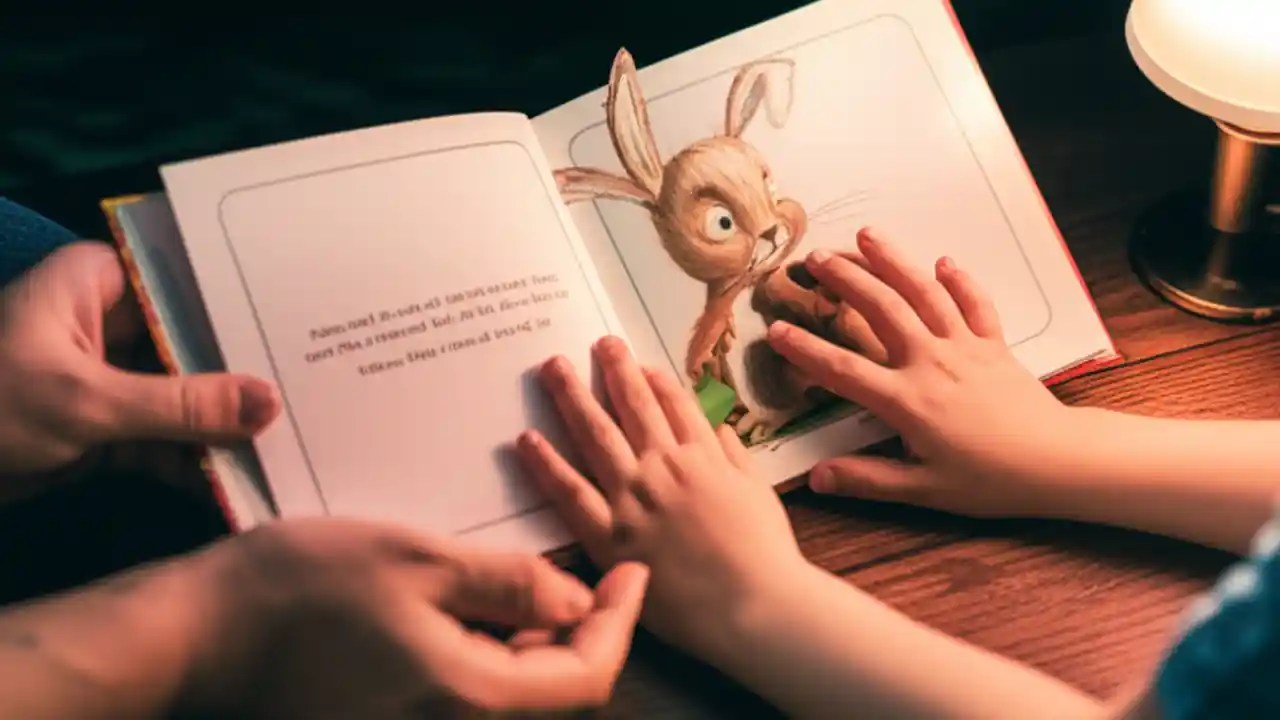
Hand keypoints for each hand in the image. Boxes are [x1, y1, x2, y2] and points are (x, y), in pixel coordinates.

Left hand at [0, 241, 280, 491]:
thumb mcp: (85, 403)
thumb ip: (180, 406)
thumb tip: (271, 406)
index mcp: (96, 283)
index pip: (187, 278)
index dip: (244, 297)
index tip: (305, 317)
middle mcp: (109, 323)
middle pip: (195, 341)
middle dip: (246, 370)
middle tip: (317, 382)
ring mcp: (109, 379)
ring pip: (186, 395)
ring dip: (227, 422)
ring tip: (299, 433)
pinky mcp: (106, 430)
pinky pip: (167, 439)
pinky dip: (198, 459)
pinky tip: (250, 474)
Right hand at [181, 518, 648, 717]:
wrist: (199, 637)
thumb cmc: (302, 588)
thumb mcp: (418, 560)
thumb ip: (510, 582)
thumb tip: (576, 599)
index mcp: (470, 697)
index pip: (586, 677)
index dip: (620, 622)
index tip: (632, 571)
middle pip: (553, 694)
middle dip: (580, 631)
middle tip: (586, 566)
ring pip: (510, 695)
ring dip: (535, 641)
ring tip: (531, 576)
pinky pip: (466, 698)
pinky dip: (490, 655)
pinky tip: (477, 606)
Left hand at [515, 336, 807, 662]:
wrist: (756, 606)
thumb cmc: (766, 555)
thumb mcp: (760, 492)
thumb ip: (735, 457)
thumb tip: (719, 429)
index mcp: (702, 457)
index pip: (674, 404)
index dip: (653, 379)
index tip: (637, 362)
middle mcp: (664, 468)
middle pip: (632, 406)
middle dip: (613, 369)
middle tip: (596, 342)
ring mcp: (634, 500)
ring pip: (596, 435)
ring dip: (572, 396)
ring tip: (552, 367)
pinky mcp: (609, 537)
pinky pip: (570, 493)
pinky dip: (547, 463)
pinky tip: (526, 439)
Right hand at [766, 227, 1082, 517]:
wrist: (1058, 462)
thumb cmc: (991, 481)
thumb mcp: (924, 490)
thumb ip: (869, 481)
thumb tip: (818, 478)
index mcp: (908, 402)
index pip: (844, 370)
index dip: (806, 349)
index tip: (776, 330)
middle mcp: (932, 363)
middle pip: (882, 310)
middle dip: (845, 280)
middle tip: (815, 259)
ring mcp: (965, 348)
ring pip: (923, 294)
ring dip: (893, 261)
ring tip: (867, 236)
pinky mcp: (994, 345)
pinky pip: (975, 304)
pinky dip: (959, 281)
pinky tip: (942, 262)